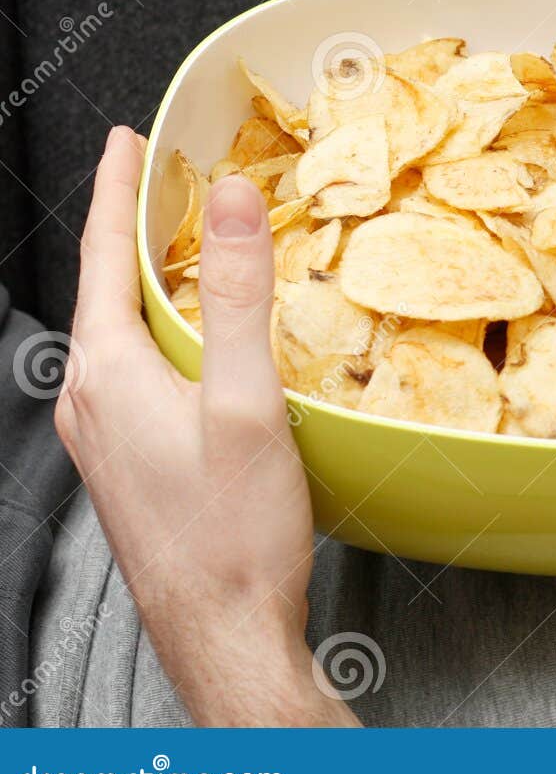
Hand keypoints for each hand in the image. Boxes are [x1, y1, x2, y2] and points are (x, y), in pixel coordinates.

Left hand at [55, 127, 354, 725]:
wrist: (223, 633)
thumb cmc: (233, 532)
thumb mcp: (246, 401)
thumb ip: (238, 294)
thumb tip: (229, 201)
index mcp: (109, 374)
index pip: (103, 255)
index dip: (117, 189)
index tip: (127, 140)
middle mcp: (91, 402)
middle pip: (108, 290)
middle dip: (135, 229)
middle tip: (166, 181)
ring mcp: (105, 438)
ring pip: (124, 334)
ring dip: (152, 284)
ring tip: (188, 251)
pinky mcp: (128, 464)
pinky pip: (137, 374)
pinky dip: (165, 334)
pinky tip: (201, 345)